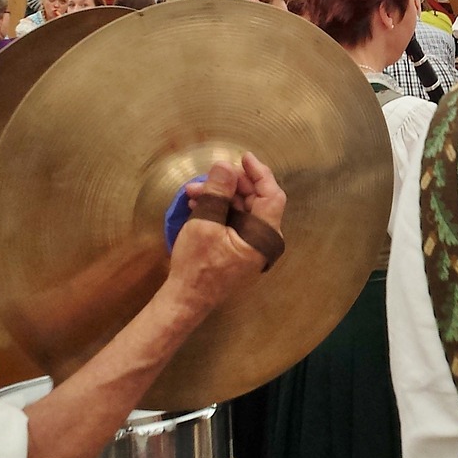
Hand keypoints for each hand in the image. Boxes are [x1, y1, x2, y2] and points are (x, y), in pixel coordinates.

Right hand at [169, 153, 286, 305]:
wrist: (186, 299)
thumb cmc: (196, 265)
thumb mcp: (204, 223)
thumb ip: (218, 192)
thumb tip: (225, 165)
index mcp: (263, 236)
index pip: (271, 195)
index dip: (259, 173)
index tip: (244, 157)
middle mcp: (263, 240)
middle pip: (256, 200)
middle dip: (231, 184)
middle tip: (210, 174)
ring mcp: (252, 245)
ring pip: (242, 209)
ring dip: (220, 196)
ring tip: (193, 191)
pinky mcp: (239, 248)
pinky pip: (234, 221)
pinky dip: (219, 209)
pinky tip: (198, 202)